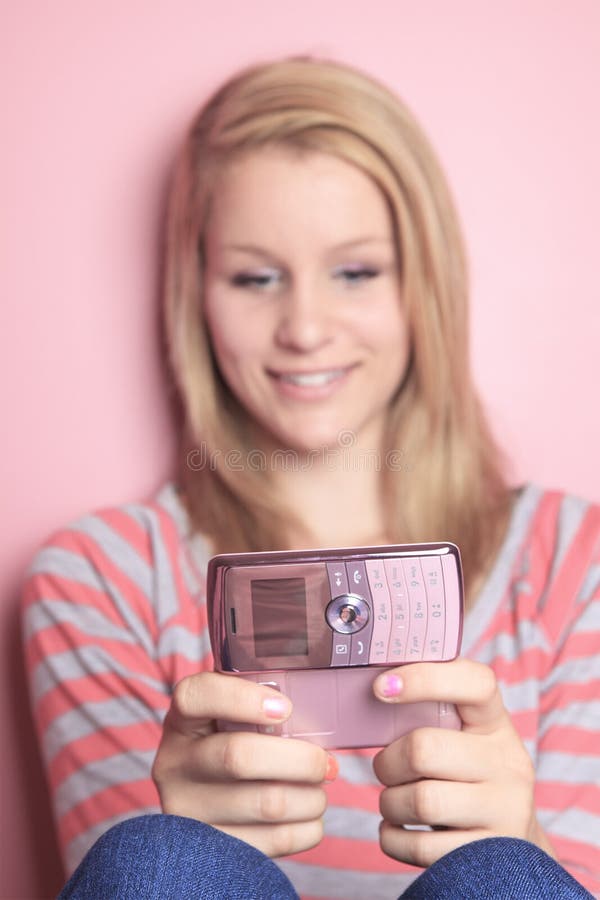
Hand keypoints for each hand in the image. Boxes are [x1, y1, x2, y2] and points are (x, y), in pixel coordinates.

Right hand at [152, 672, 334, 856]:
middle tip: (325, 762)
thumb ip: (261, 701)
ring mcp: (187, 811)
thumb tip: (319, 709)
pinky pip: (273, 842)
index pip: (197, 696)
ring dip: (310, 797)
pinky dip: (306, 829)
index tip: (285, 708)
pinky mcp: (210, 852)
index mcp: (183, 718)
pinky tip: (309, 816)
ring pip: (266, 804)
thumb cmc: (232, 744)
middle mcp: (174, 763)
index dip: (242, 699)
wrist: (204, 802)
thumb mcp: (230, 715)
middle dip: (300, 760)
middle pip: (239, 757)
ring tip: (319, 790)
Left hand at [372, 658, 554, 867]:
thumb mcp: (460, 736)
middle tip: (386, 767)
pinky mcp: (490, 854)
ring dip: (389, 802)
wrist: (508, 843)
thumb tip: (370, 684)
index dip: (425, 678)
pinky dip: (393, 839)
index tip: (381, 687)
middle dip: (388, 761)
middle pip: (425, 749)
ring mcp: (505, 811)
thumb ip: (427, 710)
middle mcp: (508, 763)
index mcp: (495, 722)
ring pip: (421, 801)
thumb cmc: (464, 775)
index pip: (476, 682)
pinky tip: (396, 829)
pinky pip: (421, 847)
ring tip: (393, 801)